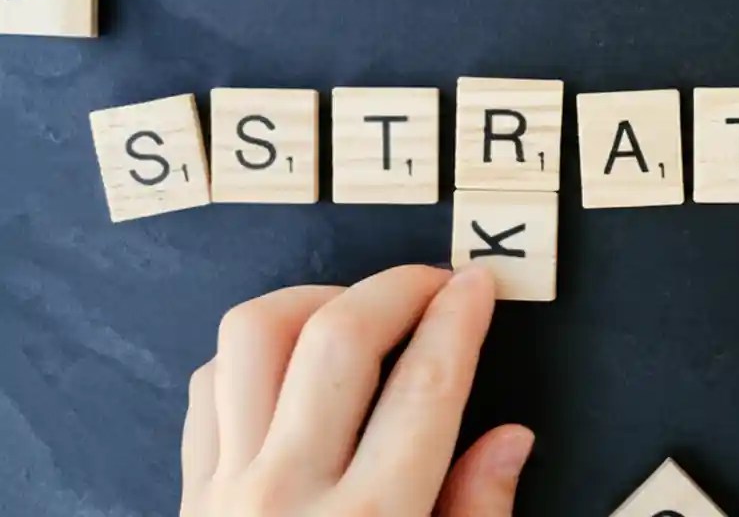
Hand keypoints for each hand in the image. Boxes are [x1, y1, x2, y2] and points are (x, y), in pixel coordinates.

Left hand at [180, 265, 532, 516]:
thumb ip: (476, 515)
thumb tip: (511, 439)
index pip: (427, 388)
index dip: (460, 322)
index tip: (479, 288)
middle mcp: (289, 496)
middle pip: (341, 339)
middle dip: (399, 288)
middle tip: (435, 283)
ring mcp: (228, 488)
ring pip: (256, 336)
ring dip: (316, 300)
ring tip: (361, 311)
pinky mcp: (190, 490)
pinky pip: (211, 382)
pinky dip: (256, 350)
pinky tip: (297, 361)